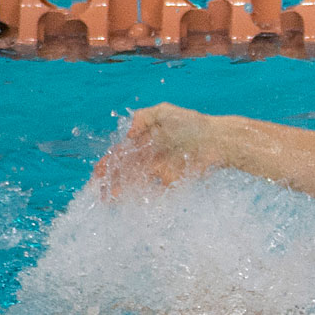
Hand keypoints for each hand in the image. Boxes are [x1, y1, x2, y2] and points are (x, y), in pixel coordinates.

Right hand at [89, 103, 222, 199]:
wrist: (217, 140)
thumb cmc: (192, 123)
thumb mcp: (164, 113)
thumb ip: (143, 117)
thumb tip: (128, 133)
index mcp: (145, 141)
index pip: (122, 154)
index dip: (108, 164)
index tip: (97, 174)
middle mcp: (150, 157)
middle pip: (126, 171)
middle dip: (112, 181)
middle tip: (100, 191)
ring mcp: (161, 170)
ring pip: (137, 182)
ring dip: (123, 190)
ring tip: (111, 198)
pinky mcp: (174, 181)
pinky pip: (157, 192)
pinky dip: (145, 197)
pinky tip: (133, 201)